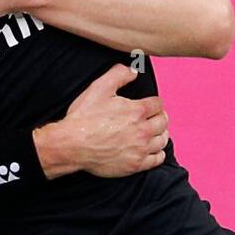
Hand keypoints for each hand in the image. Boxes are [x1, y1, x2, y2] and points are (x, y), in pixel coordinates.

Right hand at [34, 65, 169, 178]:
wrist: (71, 145)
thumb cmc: (84, 117)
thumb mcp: (99, 88)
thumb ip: (119, 74)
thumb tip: (134, 70)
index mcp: (137, 111)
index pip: (158, 104)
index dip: (154, 103)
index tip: (149, 105)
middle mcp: (142, 130)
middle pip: (163, 121)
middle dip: (159, 117)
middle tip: (152, 117)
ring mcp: (140, 149)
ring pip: (162, 140)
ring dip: (160, 134)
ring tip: (154, 132)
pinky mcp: (135, 165)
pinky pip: (157, 159)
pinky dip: (158, 153)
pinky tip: (151, 149)